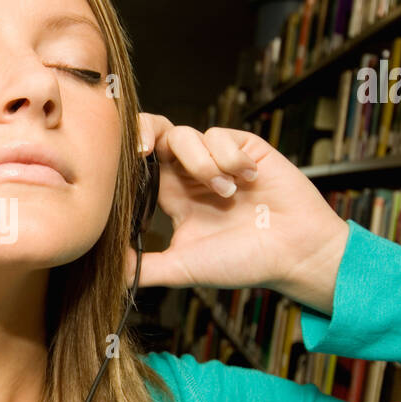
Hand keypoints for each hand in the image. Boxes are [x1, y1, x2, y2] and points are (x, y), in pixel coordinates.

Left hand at [128, 116, 349, 315]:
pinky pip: (221, 135)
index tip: (122, 167)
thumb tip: (104, 269)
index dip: (126, 158)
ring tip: (226, 193)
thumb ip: (143, 267)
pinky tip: (248, 180)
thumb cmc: (245, 263)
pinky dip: (230, 158)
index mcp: (173, 195)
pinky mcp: (245, 147)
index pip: (138, 164)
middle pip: (155, 132)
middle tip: (144, 150)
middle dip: (146, 134)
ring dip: (201, 163)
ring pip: (187, 135)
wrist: (296, 254)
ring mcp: (218, 158)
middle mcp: (191, 173)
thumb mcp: (184, 267)